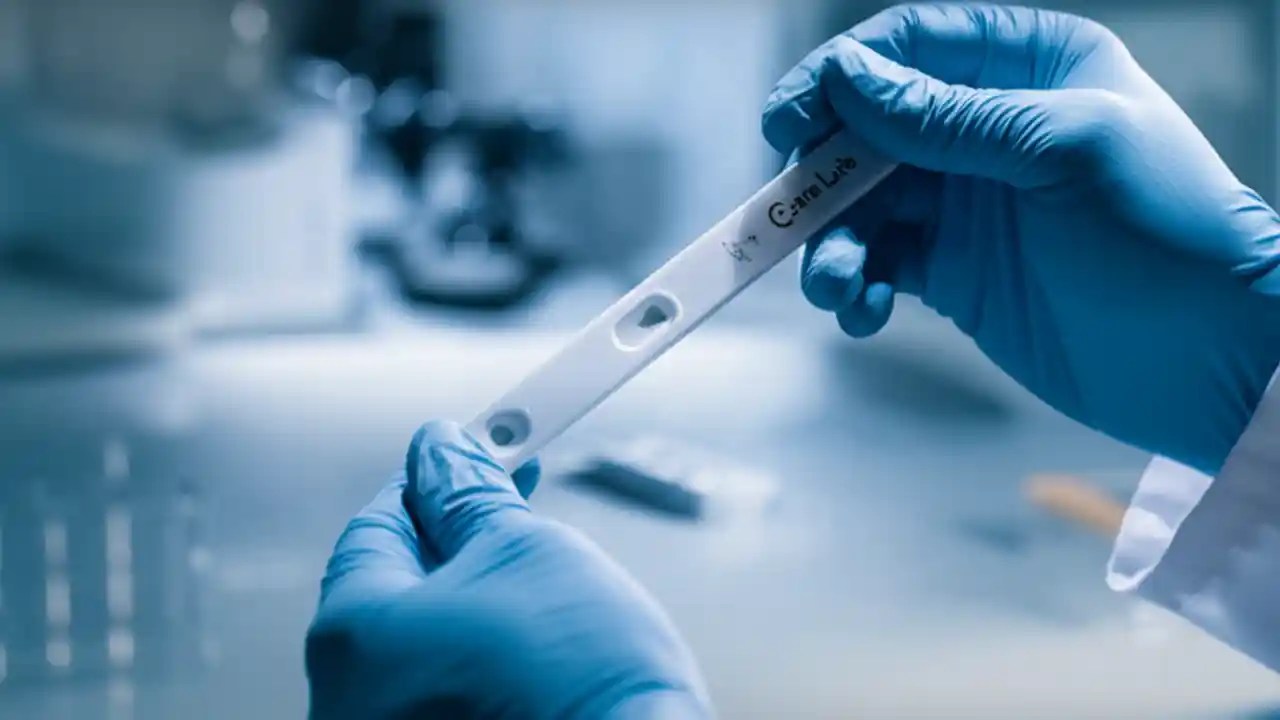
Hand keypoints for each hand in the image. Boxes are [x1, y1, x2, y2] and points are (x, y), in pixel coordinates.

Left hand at [305, 421, 710, 719]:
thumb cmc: (577, 679)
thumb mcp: (528, 552)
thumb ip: (470, 495)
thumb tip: (442, 449)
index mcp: (352, 636)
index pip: (376, 526)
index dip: (432, 480)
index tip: (475, 450)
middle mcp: (348, 700)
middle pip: (395, 589)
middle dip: (457, 538)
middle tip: (515, 501)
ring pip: (423, 644)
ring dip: (474, 599)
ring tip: (541, 578)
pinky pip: (446, 690)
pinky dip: (481, 657)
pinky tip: (537, 644)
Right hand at [763, 3, 1279, 473]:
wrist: (1208, 361)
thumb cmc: (1165, 233)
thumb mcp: (1057, 152)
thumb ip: (945, 118)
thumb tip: (846, 77)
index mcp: (1029, 67)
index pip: (911, 47)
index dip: (840, 76)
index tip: (787, 119)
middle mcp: (989, 128)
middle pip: (869, 130)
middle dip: (823, 174)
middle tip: (791, 216)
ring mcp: (968, 204)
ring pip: (863, 205)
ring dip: (833, 245)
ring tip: (836, 288)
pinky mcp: (954, 273)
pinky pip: (880, 264)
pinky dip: (857, 287)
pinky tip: (863, 312)